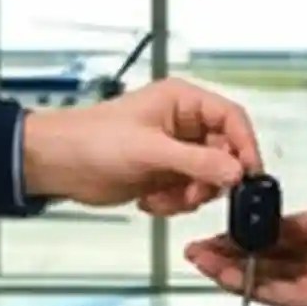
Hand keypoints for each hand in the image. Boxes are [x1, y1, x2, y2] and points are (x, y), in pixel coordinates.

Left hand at [22, 78, 261, 214]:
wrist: (58, 164)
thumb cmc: (91, 139)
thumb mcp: (150, 150)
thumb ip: (197, 161)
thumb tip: (236, 171)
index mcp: (182, 102)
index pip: (232, 119)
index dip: (245, 146)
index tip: (248, 174)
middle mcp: (183, 124)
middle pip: (224, 154)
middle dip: (210, 179)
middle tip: (193, 193)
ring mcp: (174, 151)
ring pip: (208, 179)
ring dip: (189, 196)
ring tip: (162, 197)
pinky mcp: (164, 174)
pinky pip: (187, 194)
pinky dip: (173, 203)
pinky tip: (150, 200)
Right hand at [184, 198, 306, 305]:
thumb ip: (295, 225)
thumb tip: (261, 223)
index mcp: (306, 238)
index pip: (261, 239)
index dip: (234, 236)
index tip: (209, 232)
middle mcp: (301, 264)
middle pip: (252, 261)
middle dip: (221, 255)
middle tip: (192, 250)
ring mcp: (304, 284)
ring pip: (257, 280)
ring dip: (226, 271)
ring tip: (199, 260)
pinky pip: (273, 294)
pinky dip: (249, 285)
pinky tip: (227, 274)